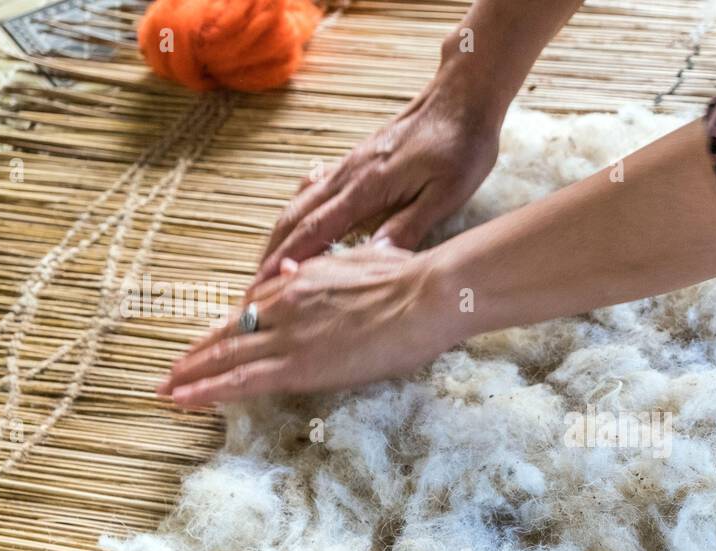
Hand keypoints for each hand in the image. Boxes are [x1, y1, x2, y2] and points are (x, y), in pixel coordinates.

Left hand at [160, 245, 460, 404]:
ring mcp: (288, 334)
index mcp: (300, 280)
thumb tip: (288, 271)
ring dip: (192, 376)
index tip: (212, 343)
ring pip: (226, 356)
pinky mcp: (298, 365)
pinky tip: (185, 400)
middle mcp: (284, 305)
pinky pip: (242, 379)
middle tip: (170, 374)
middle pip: (229, 332)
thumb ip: (320, 269)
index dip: (227, 328)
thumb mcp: (356, 260)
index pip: (252, 308)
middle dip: (197, 355)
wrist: (425, 296)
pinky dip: (208, 390)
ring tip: (166, 391)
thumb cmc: (408, 279)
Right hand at [251, 75, 500, 287]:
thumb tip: (371, 259)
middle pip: (294, 217)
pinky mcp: (357, 160)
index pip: (314, 230)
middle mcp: (347, 175)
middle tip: (255, 287)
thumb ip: (407, 227)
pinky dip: (299, 213)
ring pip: (301, 202)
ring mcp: (349, 165)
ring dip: (281, 235)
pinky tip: (297, 224)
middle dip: (271, 253)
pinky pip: (316, 190)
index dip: (286, 260)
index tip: (264, 285)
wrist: (460, 99)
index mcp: (366, 187)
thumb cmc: (459, 147)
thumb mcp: (444, 195)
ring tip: (270, 265)